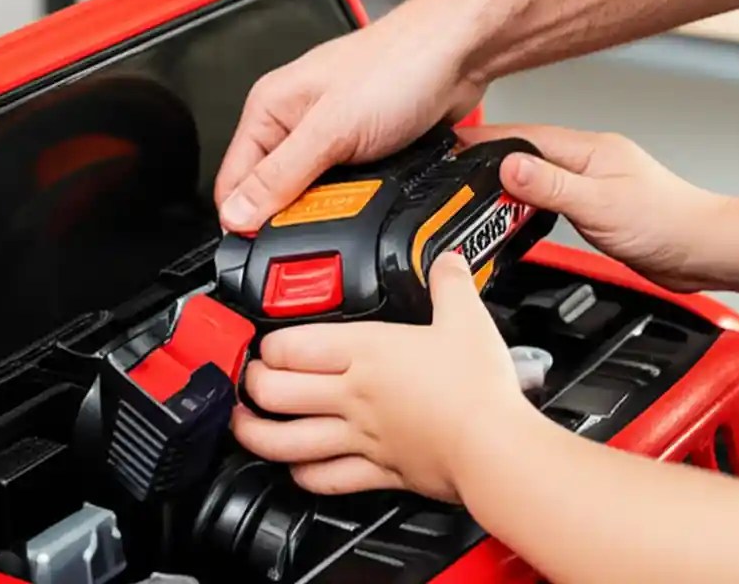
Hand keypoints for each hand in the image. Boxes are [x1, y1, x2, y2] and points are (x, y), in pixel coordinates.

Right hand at [213, 0, 490, 232]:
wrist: (459, 52)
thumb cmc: (399, 65)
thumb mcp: (331, 129)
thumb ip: (281, 175)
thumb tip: (237, 215)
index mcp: (269, 108)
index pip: (233, 182)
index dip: (245, 219)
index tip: (265, 247)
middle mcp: (293, 122)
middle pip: (271, 194)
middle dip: (291, 217)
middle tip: (319, 225)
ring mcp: (328, 137)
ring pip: (310, 196)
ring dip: (328, 210)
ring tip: (350, 207)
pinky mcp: (360, 150)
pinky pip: (345, 189)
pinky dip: (356, 201)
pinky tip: (369, 199)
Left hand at [231, 254, 530, 502]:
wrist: (494, 447)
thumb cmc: (478, 388)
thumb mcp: (467, 318)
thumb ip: (451, 284)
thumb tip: (447, 260)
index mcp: (366, 352)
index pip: (292, 346)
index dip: (268, 345)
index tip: (264, 343)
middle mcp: (353, 395)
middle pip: (276, 392)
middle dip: (252, 385)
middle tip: (248, 380)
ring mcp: (361, 437)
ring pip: (288, 441)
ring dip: (258, 434)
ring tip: (244, 427)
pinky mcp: (379, 472)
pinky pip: (327, 478)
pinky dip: (304, 475)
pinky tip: (297, 470)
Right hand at [467, 123, 729, 291]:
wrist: (704, 252)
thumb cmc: (668, 225)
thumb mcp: (599, 204)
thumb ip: (550, 186)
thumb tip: (507, 167)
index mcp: (589, 148)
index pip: (523, 135)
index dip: (484, 138)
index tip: (451, 143)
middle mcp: (589, 160)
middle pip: (525, 151)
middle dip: (487, 156)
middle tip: (452, 169)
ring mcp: (593, 181)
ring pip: (536, 173)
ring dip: (507, 179)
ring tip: (475, 190)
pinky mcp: (596, 206)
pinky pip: (549, 195)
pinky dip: (526, 200)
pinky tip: (518, 211)